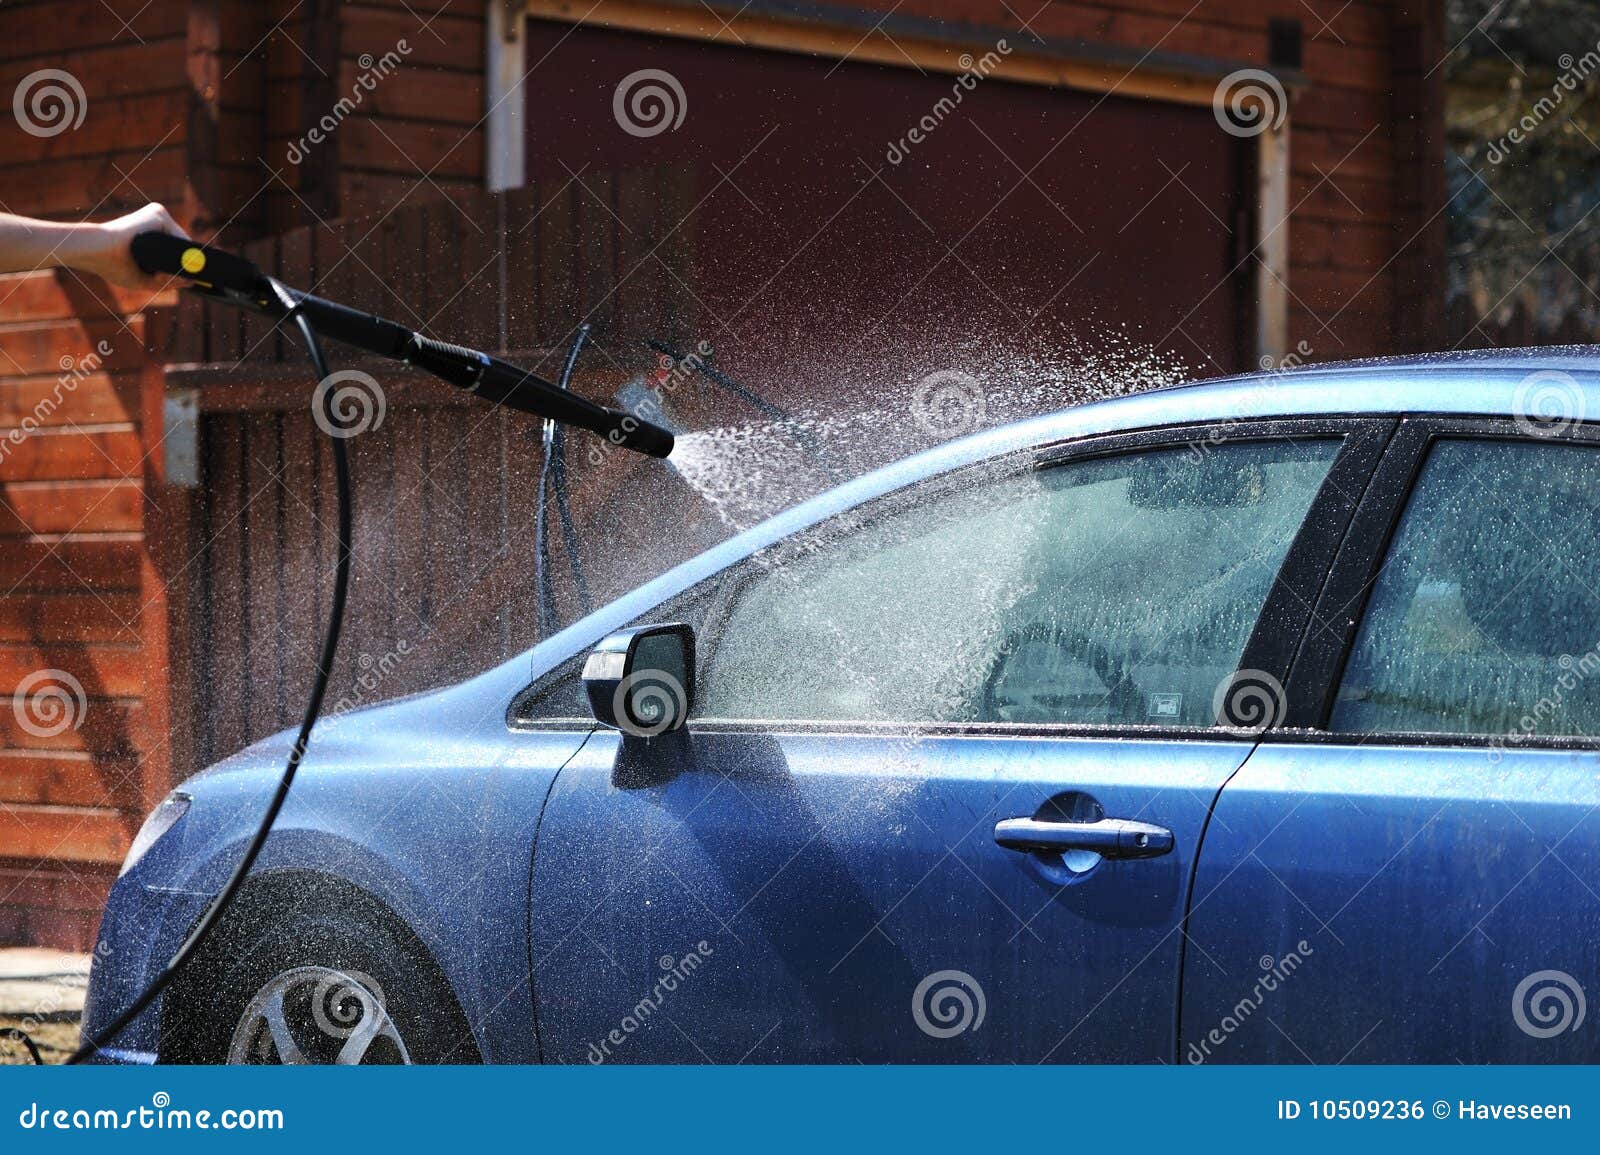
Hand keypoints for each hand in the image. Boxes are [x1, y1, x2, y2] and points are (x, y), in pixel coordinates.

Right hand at [69, 203, 189, 290]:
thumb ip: (169, 282)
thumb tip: (193, 282)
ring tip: (157, 274)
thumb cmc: (112, 265)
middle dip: (187, 268)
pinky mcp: (158, 213)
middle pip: (183, 249)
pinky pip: (179, 240)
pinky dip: (178, 255)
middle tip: (189, 282)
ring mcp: (157, 216)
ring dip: (179, 265)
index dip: (185, 267)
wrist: (94, 250)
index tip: (195, 281)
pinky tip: (165, 263)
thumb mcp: (145, 280)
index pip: (176, 252)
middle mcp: (155, 223)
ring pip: (183, 247)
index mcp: (149, 236)